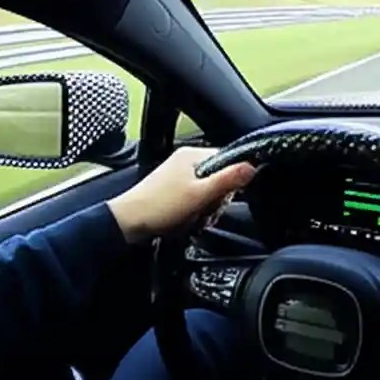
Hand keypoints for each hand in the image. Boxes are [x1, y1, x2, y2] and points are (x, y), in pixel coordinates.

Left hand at [106, 147, 254, 242]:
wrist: (127, 224)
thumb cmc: (160, 207)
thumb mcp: (200, 195)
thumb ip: (228, 180)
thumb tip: (252, 166)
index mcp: (192, 155)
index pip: (228, 161)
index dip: (231, 181)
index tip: (222, 197)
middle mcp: (185, 162)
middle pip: (219, 179)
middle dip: (216, 201)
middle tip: (204, 212)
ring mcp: (178, 177)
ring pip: (208, 193)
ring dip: (205, 210)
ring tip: (193, 219)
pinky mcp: (173, 192)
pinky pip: (196, 201)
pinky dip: (194, 213)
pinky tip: (186, 222)